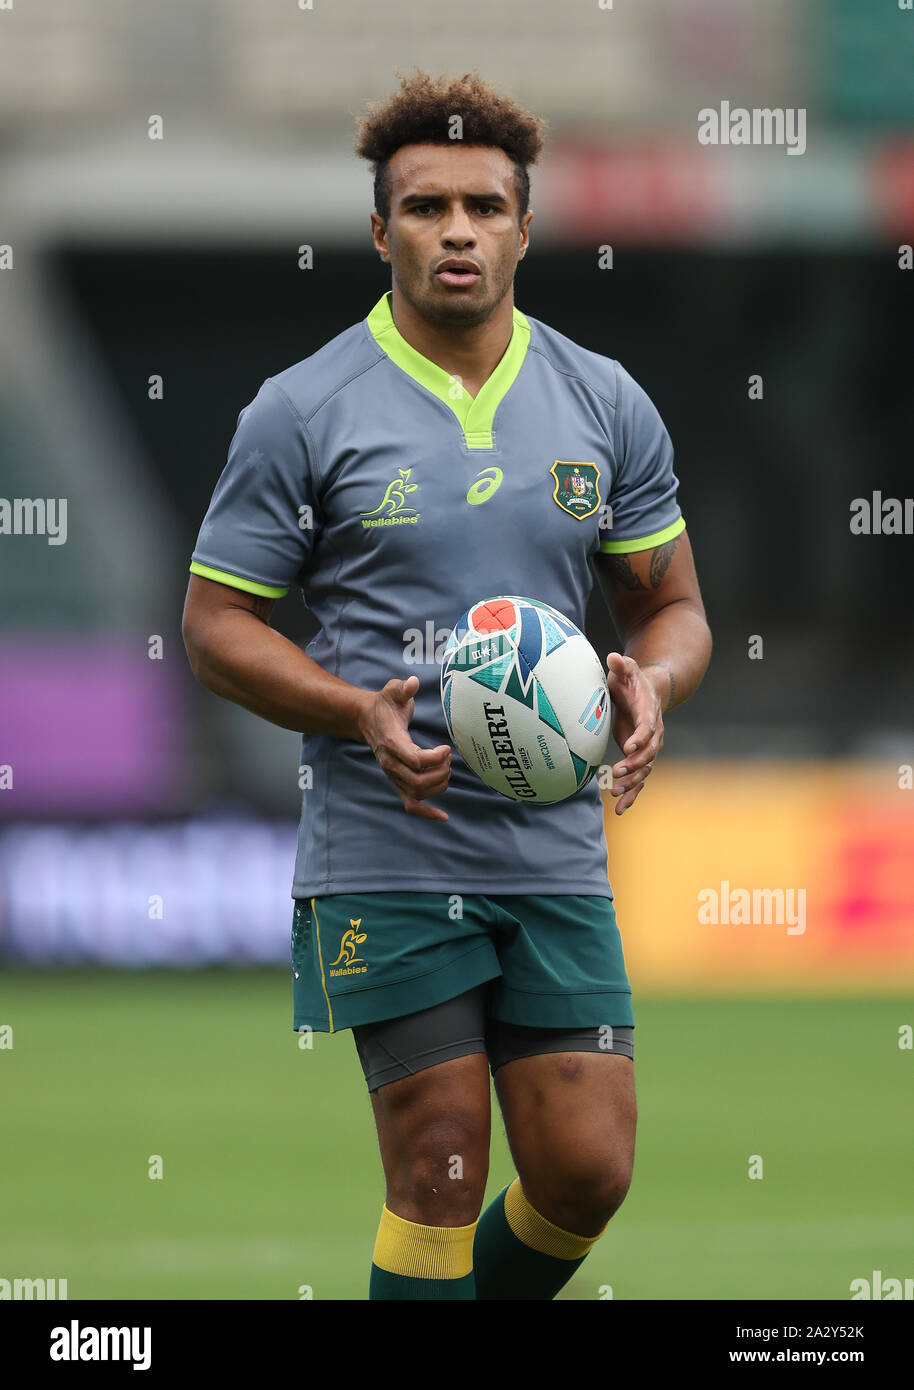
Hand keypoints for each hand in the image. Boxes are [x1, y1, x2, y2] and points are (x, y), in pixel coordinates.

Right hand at [359, 676, 451, 820]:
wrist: (366, 720)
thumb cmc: (384, 705)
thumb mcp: (392, 691)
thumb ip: (402, 688)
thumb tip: (412, 683)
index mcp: (391, 743)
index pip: (415, 760)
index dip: (435, 758)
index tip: (446, 747)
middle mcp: (391, 764)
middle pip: (419, 781)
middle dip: (441, 771)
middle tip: (448, 757)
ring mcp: (393, 776)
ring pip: (418, 794)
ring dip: (439, 785)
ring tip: (446, 768)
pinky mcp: (398, 782)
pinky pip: (411, 804)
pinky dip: (427, 813)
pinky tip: (443, 816)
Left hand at [604, 653, 663, 815]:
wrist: (649, 692)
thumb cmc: (632, 681)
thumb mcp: (627, 669)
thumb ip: (622, 665)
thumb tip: (614, 658)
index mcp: (649, 712)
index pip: (647, 726)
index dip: (640, 737)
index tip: (629, 747)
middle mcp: (653, 733)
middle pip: (649, 753)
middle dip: (634, 764)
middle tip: (617, 772)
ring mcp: (648, 748)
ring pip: (645, 770)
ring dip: (632, 783)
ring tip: (615, 794)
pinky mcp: (640, 758)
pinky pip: (639, 780)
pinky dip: (631, 794)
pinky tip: (620, 809)